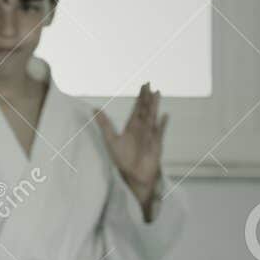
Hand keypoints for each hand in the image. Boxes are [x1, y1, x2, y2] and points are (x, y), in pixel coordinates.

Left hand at [94, 83, 166, 212]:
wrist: (132, 175)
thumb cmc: (122, 159)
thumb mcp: (110, 139)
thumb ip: (104, 124)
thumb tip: (93, 109)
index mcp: (132, 128)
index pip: (137, 109)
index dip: (140, 98)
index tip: (143, 86)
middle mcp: (142, 129)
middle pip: (145, 110)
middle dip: (147, 97)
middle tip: (149, 83)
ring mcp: (150, 136)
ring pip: (152, 117)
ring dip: (154, 106)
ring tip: (157, 93)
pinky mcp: (156, 144)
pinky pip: (159, 133)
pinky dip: (162, 125)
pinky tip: (165, 115)